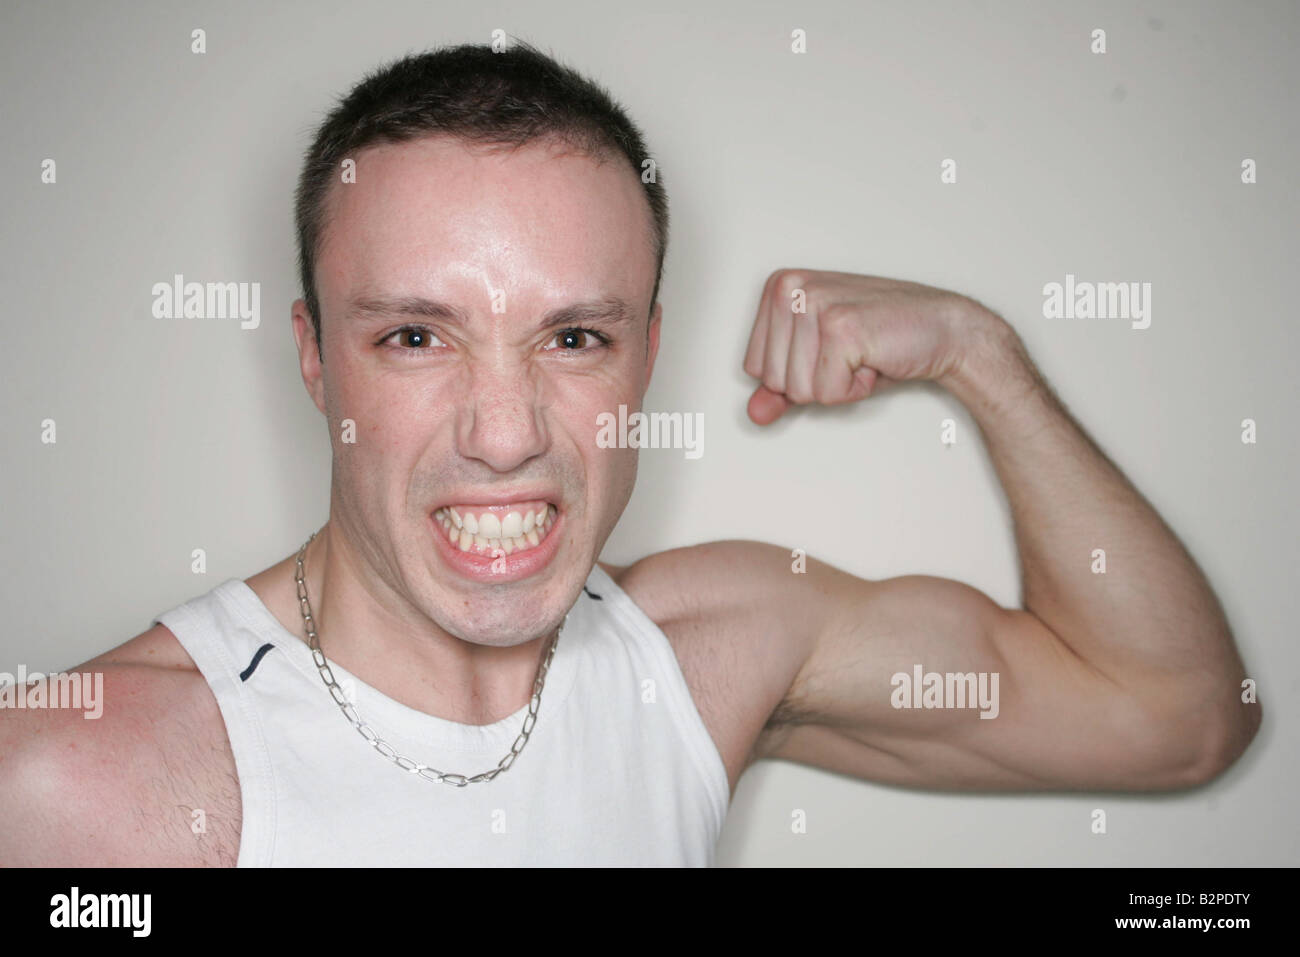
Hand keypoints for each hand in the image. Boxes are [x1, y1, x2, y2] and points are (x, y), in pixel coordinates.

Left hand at [742, 268, 982, 424]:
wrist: (943, 328)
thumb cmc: (883, 338)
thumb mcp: (819, 363)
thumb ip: (781, 388)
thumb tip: (754, 413)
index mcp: (778, 287)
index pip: (753, 367)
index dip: (797, 374)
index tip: (829, 350)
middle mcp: (791, 288)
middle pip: (772, 380)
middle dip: (815, 382)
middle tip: (850, 353)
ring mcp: (815, 304)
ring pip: (797, 390)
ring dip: (836, 386)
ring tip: (862, 354)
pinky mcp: (840, 327)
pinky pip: (826, 393)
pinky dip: (855, 390)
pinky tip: (873, 359)